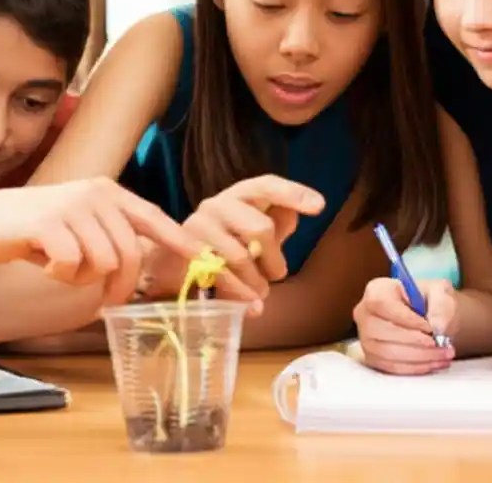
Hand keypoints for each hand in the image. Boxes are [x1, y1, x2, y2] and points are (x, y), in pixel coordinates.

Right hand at [0, 178, 211, 304]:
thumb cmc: (37, 230)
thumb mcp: (81, 225)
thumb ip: (112, 237)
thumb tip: (144, 272)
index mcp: (109, 192)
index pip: (156, 219)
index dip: (184, 243)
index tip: (210, 262)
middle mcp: (96, 194)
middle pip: (130, 253)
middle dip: (122, 286)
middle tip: (107, 300)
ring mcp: (72, 206)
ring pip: (103, 263)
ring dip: (83, 278)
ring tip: (62, 267)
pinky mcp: (49, 223)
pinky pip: (73, 265)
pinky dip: (61, 275)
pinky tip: (44, 263)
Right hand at [133, 175, 324, 308]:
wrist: (171, 262)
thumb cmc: (224, 246)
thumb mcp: (253, 233)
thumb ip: (277, 223)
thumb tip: (295, 213)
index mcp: (240, 194)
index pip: (268, 185)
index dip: (293, 193)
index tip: (320, 206)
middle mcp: (218, 203)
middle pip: (259, 227)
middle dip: (274, 258)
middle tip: (277, 275)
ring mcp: (199, 226)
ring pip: (241, 256)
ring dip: (257, 283)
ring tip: (261, 294)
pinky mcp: (186, 252)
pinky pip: (221, 276)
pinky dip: (241, 295)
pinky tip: (251, 306)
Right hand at [353, 277, 455, 374]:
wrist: (428, 316)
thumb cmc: (429, 300)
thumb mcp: (440, 292)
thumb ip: (441, 305)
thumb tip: (437, 327)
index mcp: (377, 290)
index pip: (382, 305)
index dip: (406, 319)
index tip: (430, 328)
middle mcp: (365, 314)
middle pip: (380, 332)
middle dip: (415, 342)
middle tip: (440, 345)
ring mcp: (366, 337)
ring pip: (386, 353)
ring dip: (418, 358)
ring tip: (442, 355)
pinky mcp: (373, 357)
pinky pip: (390, 367)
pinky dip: (414, 367)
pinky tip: (433, 363)